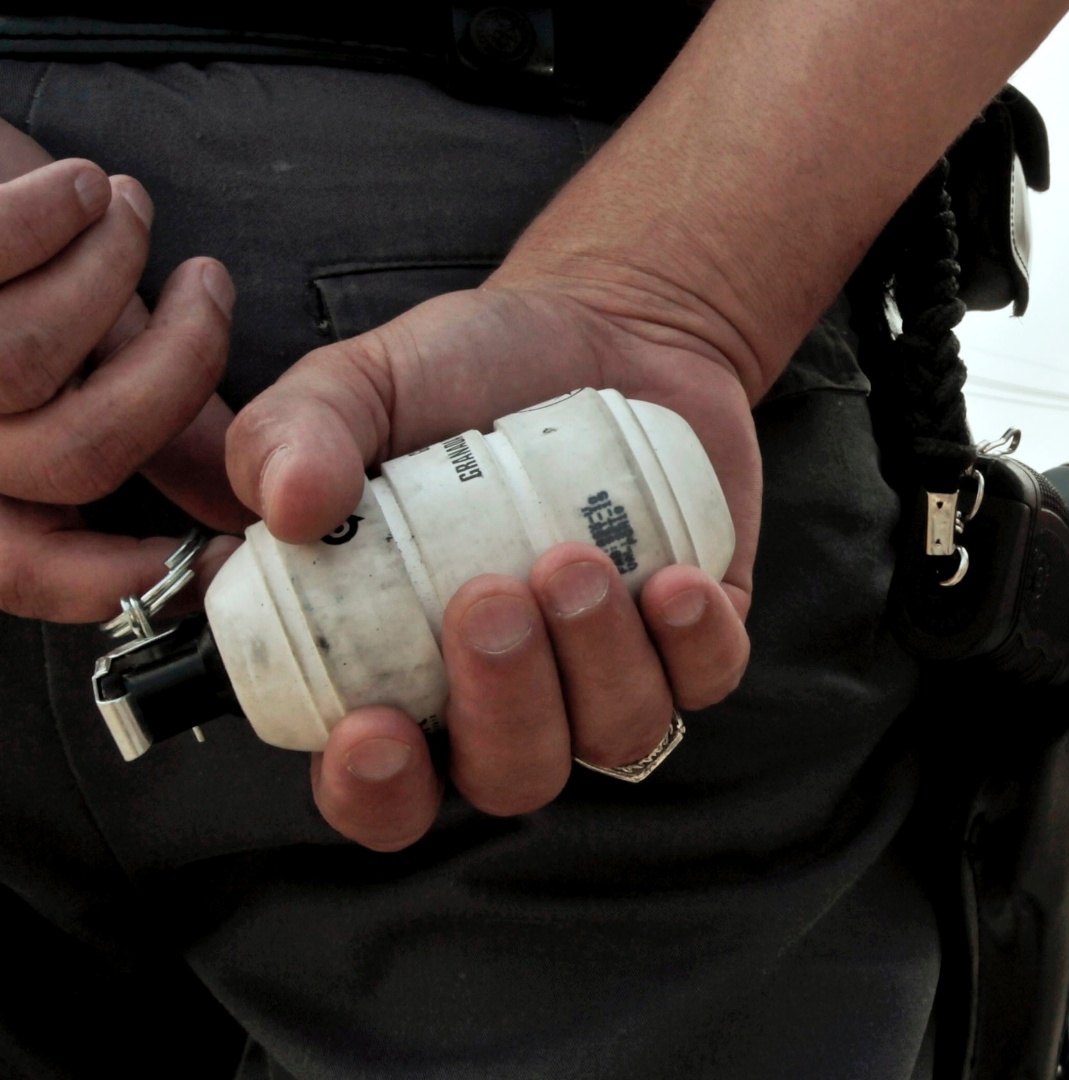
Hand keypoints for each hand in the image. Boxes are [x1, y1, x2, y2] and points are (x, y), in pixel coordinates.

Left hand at [0, 126, 249, 621]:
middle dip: (177, 367)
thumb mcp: (82, 356)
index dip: (139, 569)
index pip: (35, 568)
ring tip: (127, 211)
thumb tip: (235, 500)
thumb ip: (156, 433)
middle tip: (209, 288)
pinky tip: (83, 190)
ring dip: (112, 264)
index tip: (233, 535)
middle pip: (75, 457)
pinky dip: (58, 212)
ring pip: (33, 358)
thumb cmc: (2, 263)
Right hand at [229, 276, 761, 849]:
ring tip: (575, 559)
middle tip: (490, 598)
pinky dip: (693, 642)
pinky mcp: (700, 636)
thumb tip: (284, 507)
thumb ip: (292, 432)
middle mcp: (507, 696)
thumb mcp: (357, 384)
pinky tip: (674, 581)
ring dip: (595, 662)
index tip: (372, 729)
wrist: (606, 325)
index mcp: (398, 671)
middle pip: (510, 776)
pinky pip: (706, 679)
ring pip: (615, 734)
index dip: (374, 791)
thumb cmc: (463, 372)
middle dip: (503, 707)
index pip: (379, 791)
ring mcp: (610, 672)